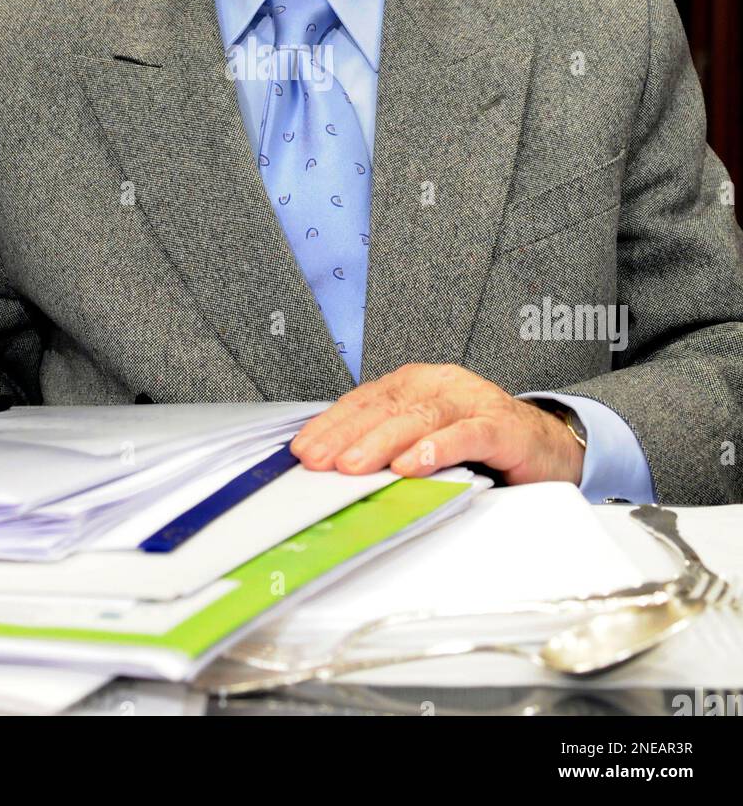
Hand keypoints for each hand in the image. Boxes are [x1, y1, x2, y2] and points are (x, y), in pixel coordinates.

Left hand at [290, 363, 584, 485]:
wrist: (546, 446)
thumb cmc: (479, 443)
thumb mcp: (425, 439)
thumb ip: (388, 445)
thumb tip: (333, 466)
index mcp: (416, 384)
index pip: (365, 400)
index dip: (331, 424)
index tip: (303, 449)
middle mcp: (440, 384)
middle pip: (386, 406)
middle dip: (347, 435)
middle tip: (320, 461)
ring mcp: (471, 401)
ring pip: (421, 417)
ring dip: (383, 442)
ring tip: (355, 465)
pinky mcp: (501, 426)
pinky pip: (466, 434)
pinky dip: (438, 448)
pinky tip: (414, 464)